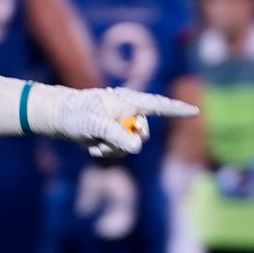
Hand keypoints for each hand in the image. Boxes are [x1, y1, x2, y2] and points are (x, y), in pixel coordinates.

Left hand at [53, 87, 198, 158]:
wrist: (57, 117)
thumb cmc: (75, 114)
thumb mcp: (94, 124)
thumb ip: (116, 135)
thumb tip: (137, 147)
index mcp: (128, 101)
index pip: (158, 105)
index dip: (177, 110)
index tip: (196, 112)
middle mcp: (129, 111)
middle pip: (142, 134)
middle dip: (124, 142)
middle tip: (102, 140)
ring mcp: (122, 124)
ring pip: (130, 146)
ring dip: (112, 149)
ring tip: (93, 143)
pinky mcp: (115, 135)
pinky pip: (120, 150)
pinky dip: (106, 151)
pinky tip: (92, 146)